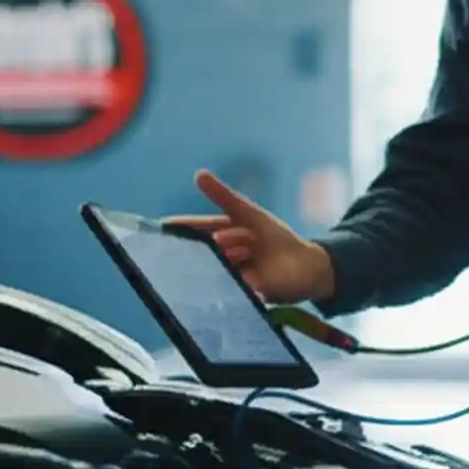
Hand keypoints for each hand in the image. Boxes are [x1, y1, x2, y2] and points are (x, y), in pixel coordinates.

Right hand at [163, 169, 334, 303]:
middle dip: (187, 253)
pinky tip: (210, 293)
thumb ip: (225, 198)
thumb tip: (198, 174)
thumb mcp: (250, 215)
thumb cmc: (280, 240)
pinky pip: (227, 292)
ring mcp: (234, 275)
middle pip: (202, 253)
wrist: (310, 270)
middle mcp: (226, 255)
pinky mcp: (243, 294)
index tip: (157, 228)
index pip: (196, 229)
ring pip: (213, 272)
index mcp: (226, 233)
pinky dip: (220, 291)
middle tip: (165, 255)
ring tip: (185, 275)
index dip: (178, 229)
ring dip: (203, 273)